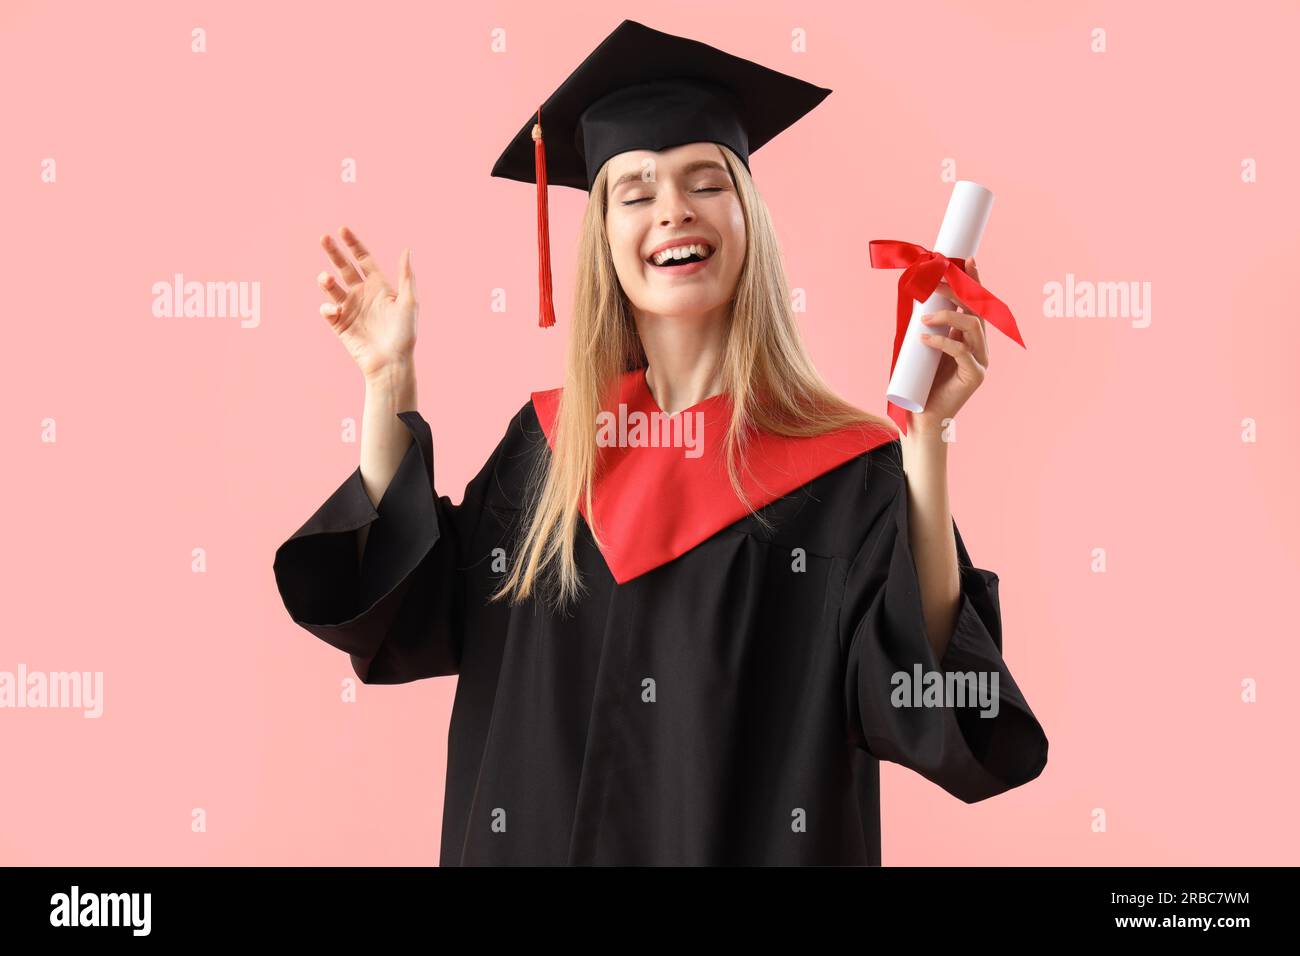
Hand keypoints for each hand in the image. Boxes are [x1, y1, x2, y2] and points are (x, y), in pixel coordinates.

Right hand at [317, 225, 417, 380]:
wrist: (391, 362)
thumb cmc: (404, 334)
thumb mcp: (409, 302)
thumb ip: (406, 276)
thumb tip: (407, 250)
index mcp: (379, 286)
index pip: (363, 259)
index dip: (353, 244)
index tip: (342, 229)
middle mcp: (362, 294)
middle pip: (344, 267)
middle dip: (334, 252)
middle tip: (323, 238)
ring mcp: (350, 308)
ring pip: (332, 286)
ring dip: (326, 280)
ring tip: (326, 278)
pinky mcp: (339, 324)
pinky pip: (327, 309)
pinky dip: (327, 306)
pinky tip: (334, 309)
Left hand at [912, 256, 987, 434]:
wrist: (922, 416)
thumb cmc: (920, 382)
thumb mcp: (922, 346)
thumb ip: (926, 326)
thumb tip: (914, 295)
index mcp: (970, 336)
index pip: (974, 303)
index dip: (973, 281)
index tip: (966, 260)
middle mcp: (980, 345)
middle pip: (975, 309)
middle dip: (956, 291)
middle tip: (933, 284)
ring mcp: (980, 360)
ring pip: (971, 326)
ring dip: (946, 316)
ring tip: (923, 319)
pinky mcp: (975, 375)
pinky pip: (961, 351)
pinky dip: (942, 341)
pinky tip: (925, 338)